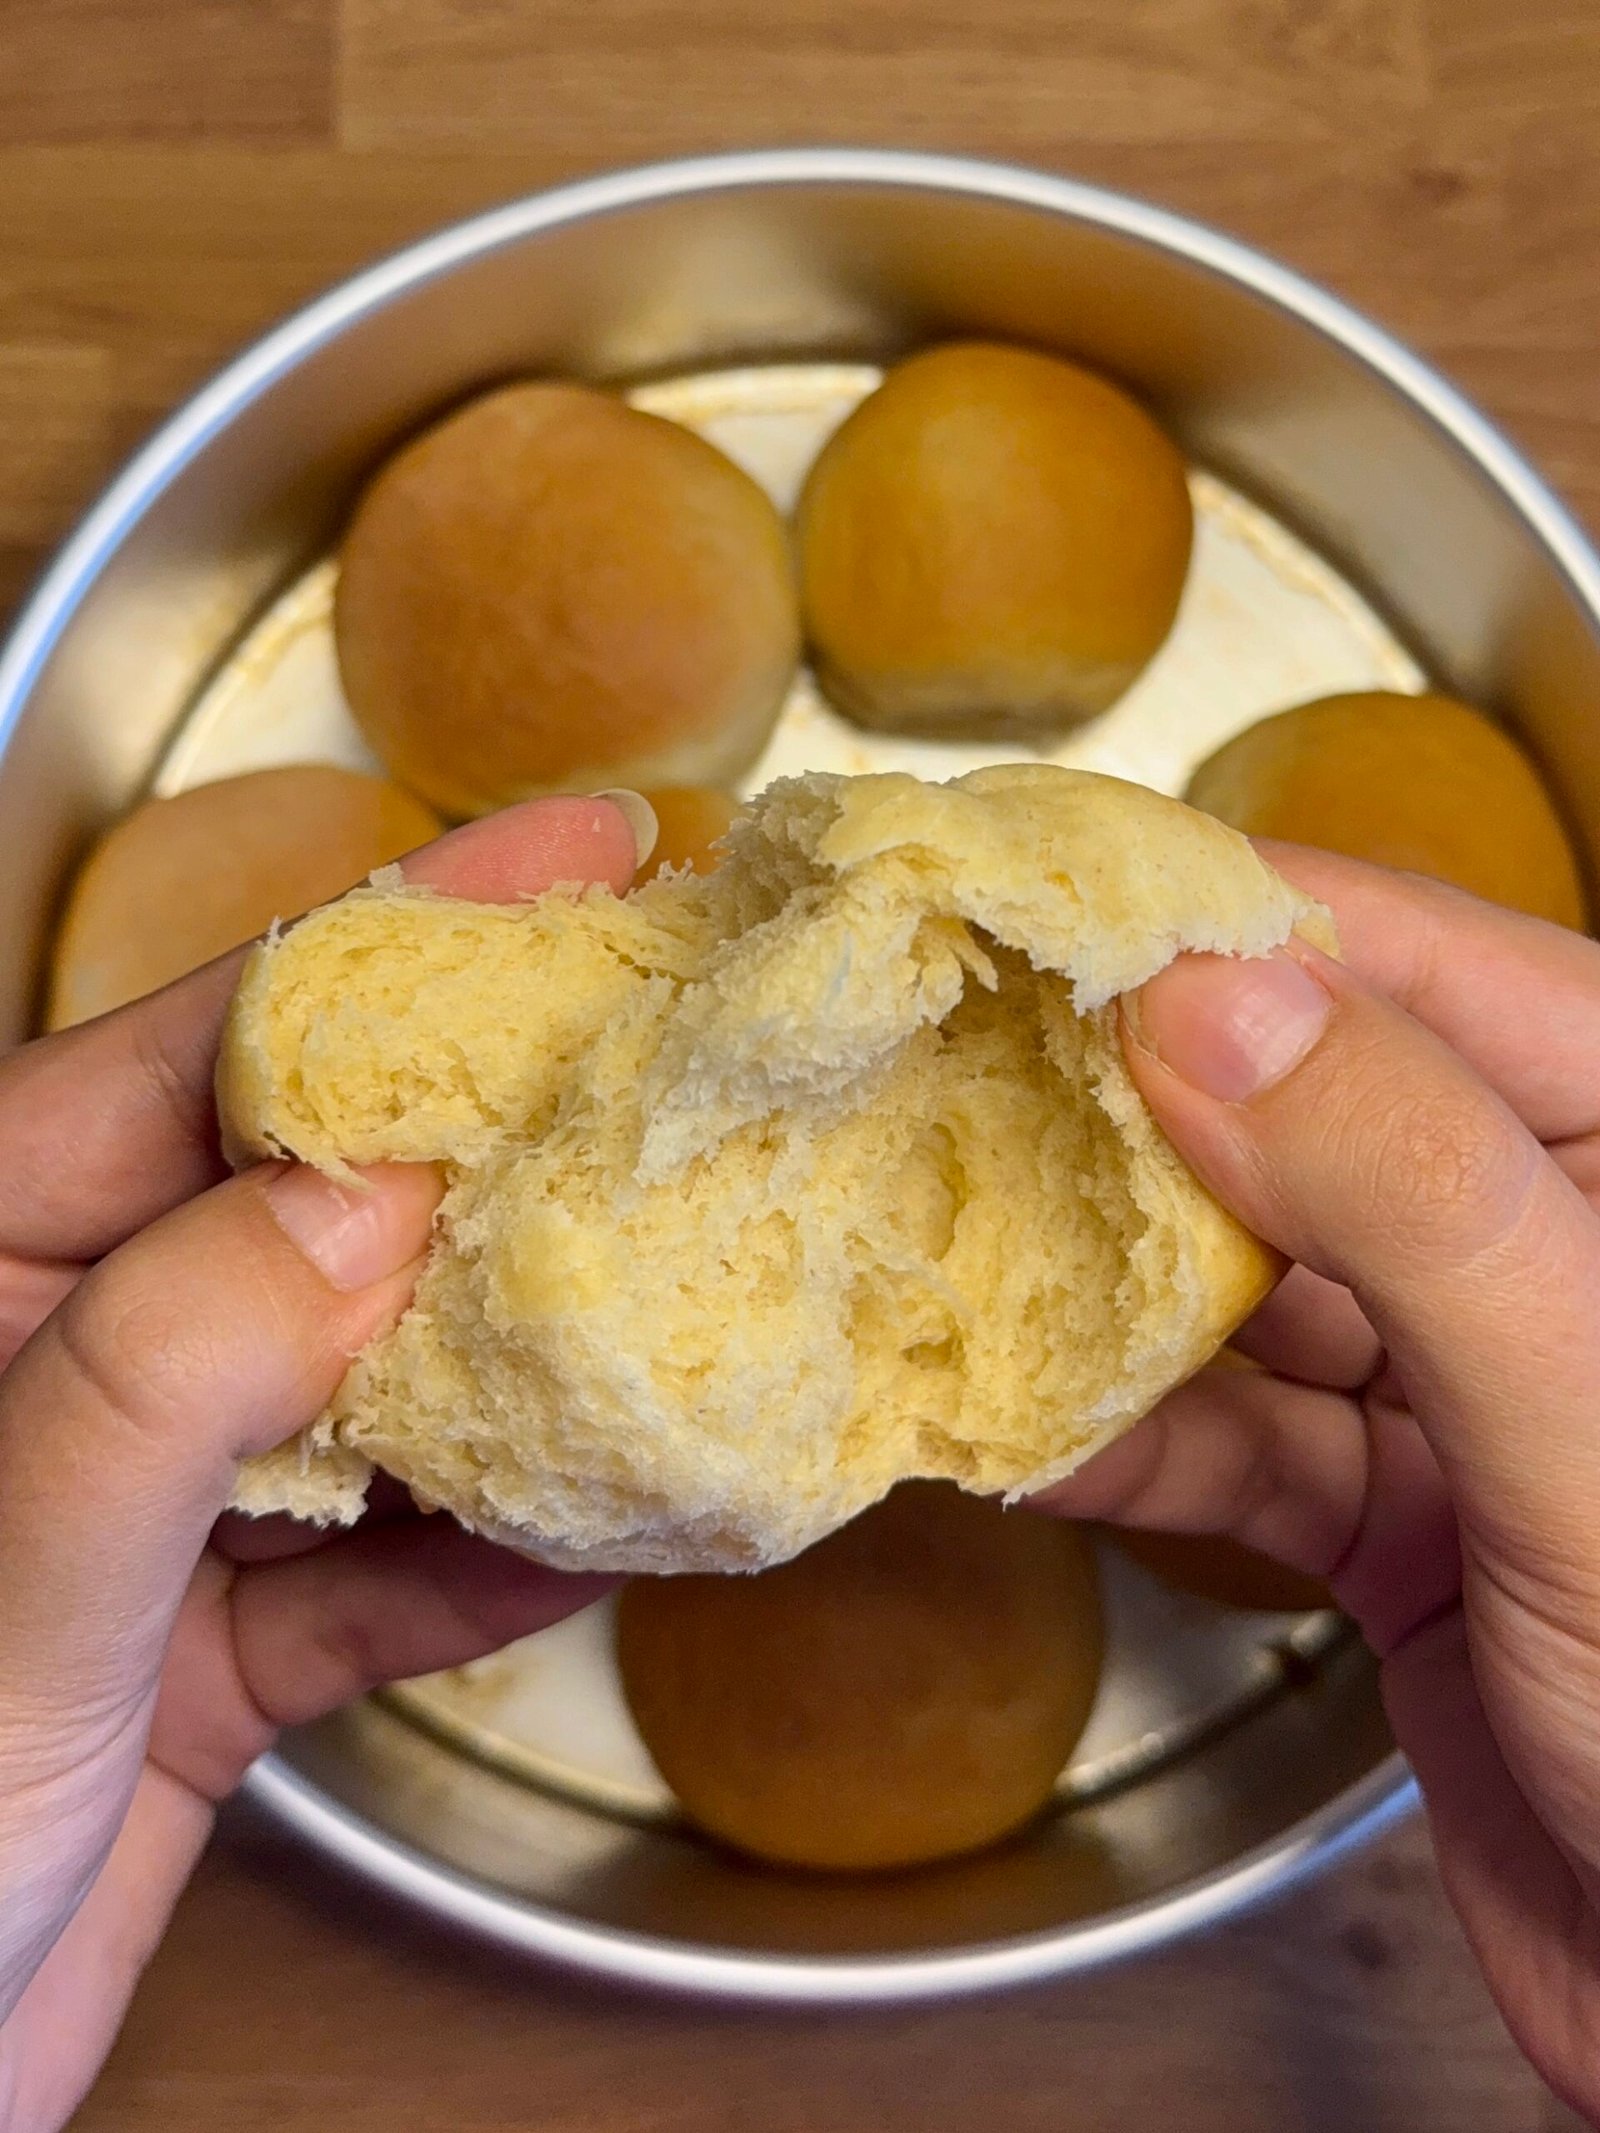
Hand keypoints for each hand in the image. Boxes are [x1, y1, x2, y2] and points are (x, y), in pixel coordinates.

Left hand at [0, 794, 645, 2132]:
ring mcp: (141, 1509)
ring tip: (686, 1264)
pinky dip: (488, 1549)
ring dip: (518, 1348)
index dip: (394, 946)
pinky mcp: (205, 1651)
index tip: (569, 856)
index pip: (200, 1056)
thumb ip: (168, 1371)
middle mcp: (61, 1360)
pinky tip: (603, 1521)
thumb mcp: (5, 1586)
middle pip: (310, 1196)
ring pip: (367, 1375)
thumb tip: (376, 1189)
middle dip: (491, 1133)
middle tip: (678, 1042)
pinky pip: (378, 1562)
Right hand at [1044, 848, 1599, 2117]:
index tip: (1022, 907)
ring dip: (1096, 1285)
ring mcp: (1474, 1374)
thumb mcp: (1589, 1421)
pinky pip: (1236, 1433)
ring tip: (941, 1252)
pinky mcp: (1402, 1507)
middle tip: (933, 1075)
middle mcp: (1551, 1234)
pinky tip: (1024, 1431)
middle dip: (1118, 1105)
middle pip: (1296, 1109)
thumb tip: (1206, 993)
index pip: (1407, 963)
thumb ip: (1417, 1192)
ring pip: (1245, 1277)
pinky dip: (1130, 1436)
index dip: (1210, 920)